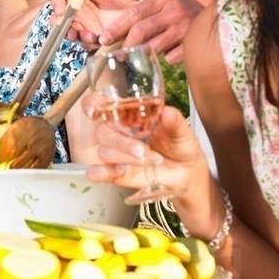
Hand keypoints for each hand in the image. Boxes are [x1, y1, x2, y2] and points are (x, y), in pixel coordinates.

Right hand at [64, 0, 148, 45]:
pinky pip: (87, 43)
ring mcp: (86, 23)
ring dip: (77, 36)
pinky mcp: (96, 35)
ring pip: (72, 32)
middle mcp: (78, 9)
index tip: (61, 11)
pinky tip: (99, 41)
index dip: (56, 4)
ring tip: (90, 37)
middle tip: (70, 30)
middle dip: (62, 26)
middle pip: (60, 18)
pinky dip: (89, 44)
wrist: (142, 1)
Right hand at [84, 102, 210, 205]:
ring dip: (123, 158)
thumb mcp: (182, 131)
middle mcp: (118, 132)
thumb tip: (167, 112)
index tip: (93, 110)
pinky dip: (101, 173)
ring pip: (102, 152)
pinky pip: (99, 172)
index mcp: (128, 115)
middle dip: (119, 142)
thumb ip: (174, 121)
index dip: (91, 104)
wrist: (187, 173)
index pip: (100, 104)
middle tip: (142, 150)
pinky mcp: (116, 172)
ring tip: (148, 161)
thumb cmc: (180, 145)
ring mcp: (115, 153)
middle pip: (101, 131)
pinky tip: (112, 172)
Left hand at [103, 0, 208, 63]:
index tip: (103, 38)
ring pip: (154, 47)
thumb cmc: (187, 2)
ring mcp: (184, 30)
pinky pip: (171, 57)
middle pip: (141, 32)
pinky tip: (167, 50)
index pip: (134, 13)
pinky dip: (165, 57)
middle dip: (125, 44)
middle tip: (116, 53)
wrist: (221, 12)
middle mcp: (174, 12)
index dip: (117, 27)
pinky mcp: (193, 45)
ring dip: (145, 51)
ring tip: (140, 52)